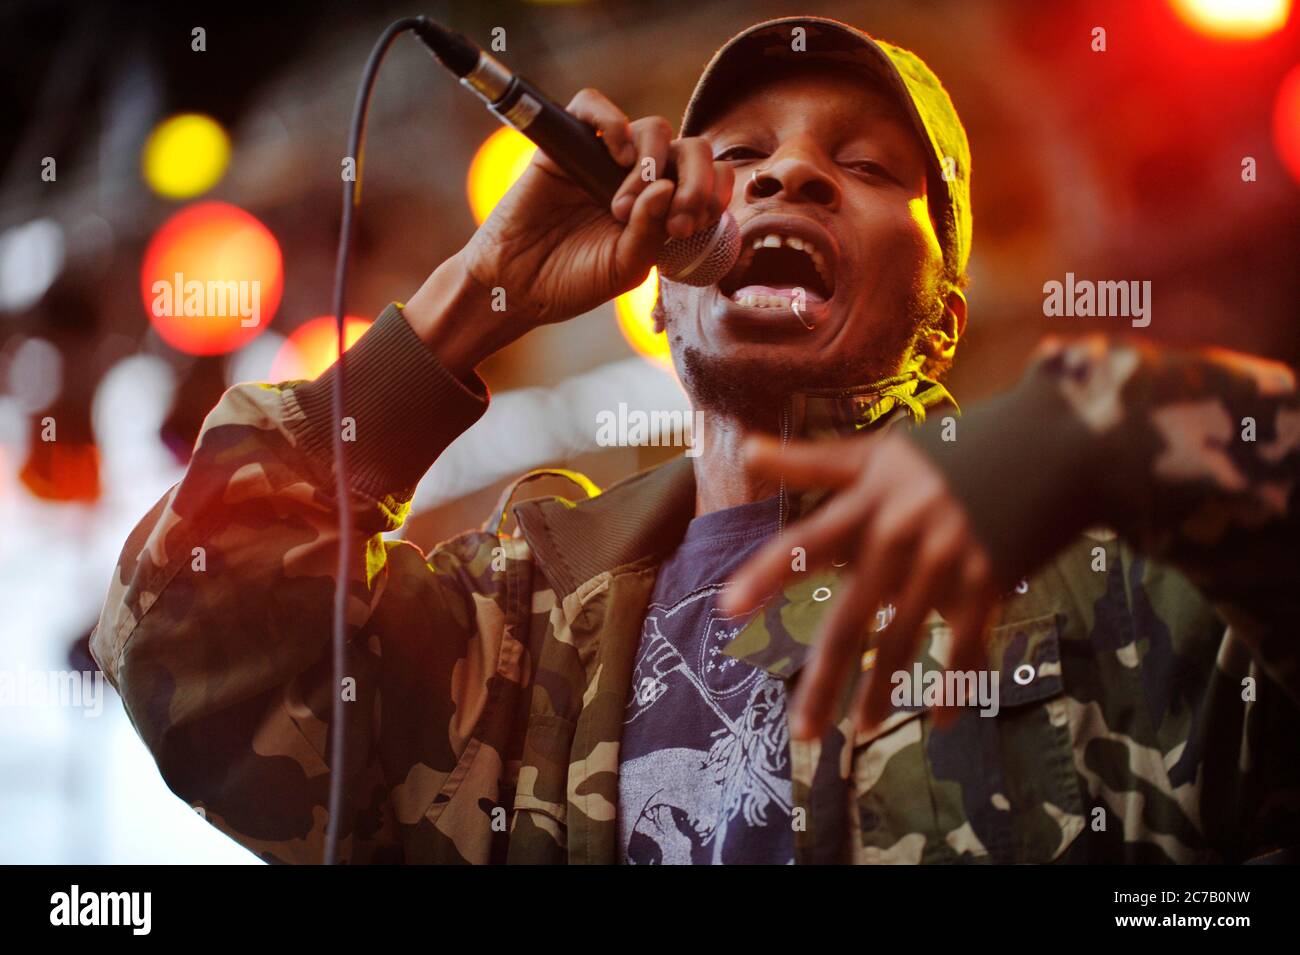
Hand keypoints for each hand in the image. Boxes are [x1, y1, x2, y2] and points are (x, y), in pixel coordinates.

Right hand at [459, 88, 731, 329]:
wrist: (517, 284)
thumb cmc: (572, 281)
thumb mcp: (624, 268)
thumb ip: (650, 232)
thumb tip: (668, 187)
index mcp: (664, 209)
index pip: (709, 180)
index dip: (712, 194)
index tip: (690, 227)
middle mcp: (642, 179)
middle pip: (691, 148)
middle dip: (695, 181)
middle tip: (674, 220)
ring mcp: (606, 159)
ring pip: (653, 129)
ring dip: (652, 164)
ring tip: (622, 205)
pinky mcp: (568, 144)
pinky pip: (593, 105)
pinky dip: (612, 120)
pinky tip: (616, 153)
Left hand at [719, 431, 999, 739]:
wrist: (1051, 444)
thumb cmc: (954, 449)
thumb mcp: (881, 450)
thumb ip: (812, 463)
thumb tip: (745, 451)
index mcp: (869, 504)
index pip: (806, 544)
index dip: (767, 575)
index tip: (726, 609)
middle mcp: (902, 538)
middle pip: (852, 620)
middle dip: (825, 680)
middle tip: (803, 731)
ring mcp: (948, 564)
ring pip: (905, 643)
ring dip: (882, 692)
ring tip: (859, 728)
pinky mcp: (991, 583)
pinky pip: (967, 646)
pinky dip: (956, 684)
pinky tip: (942, 719)